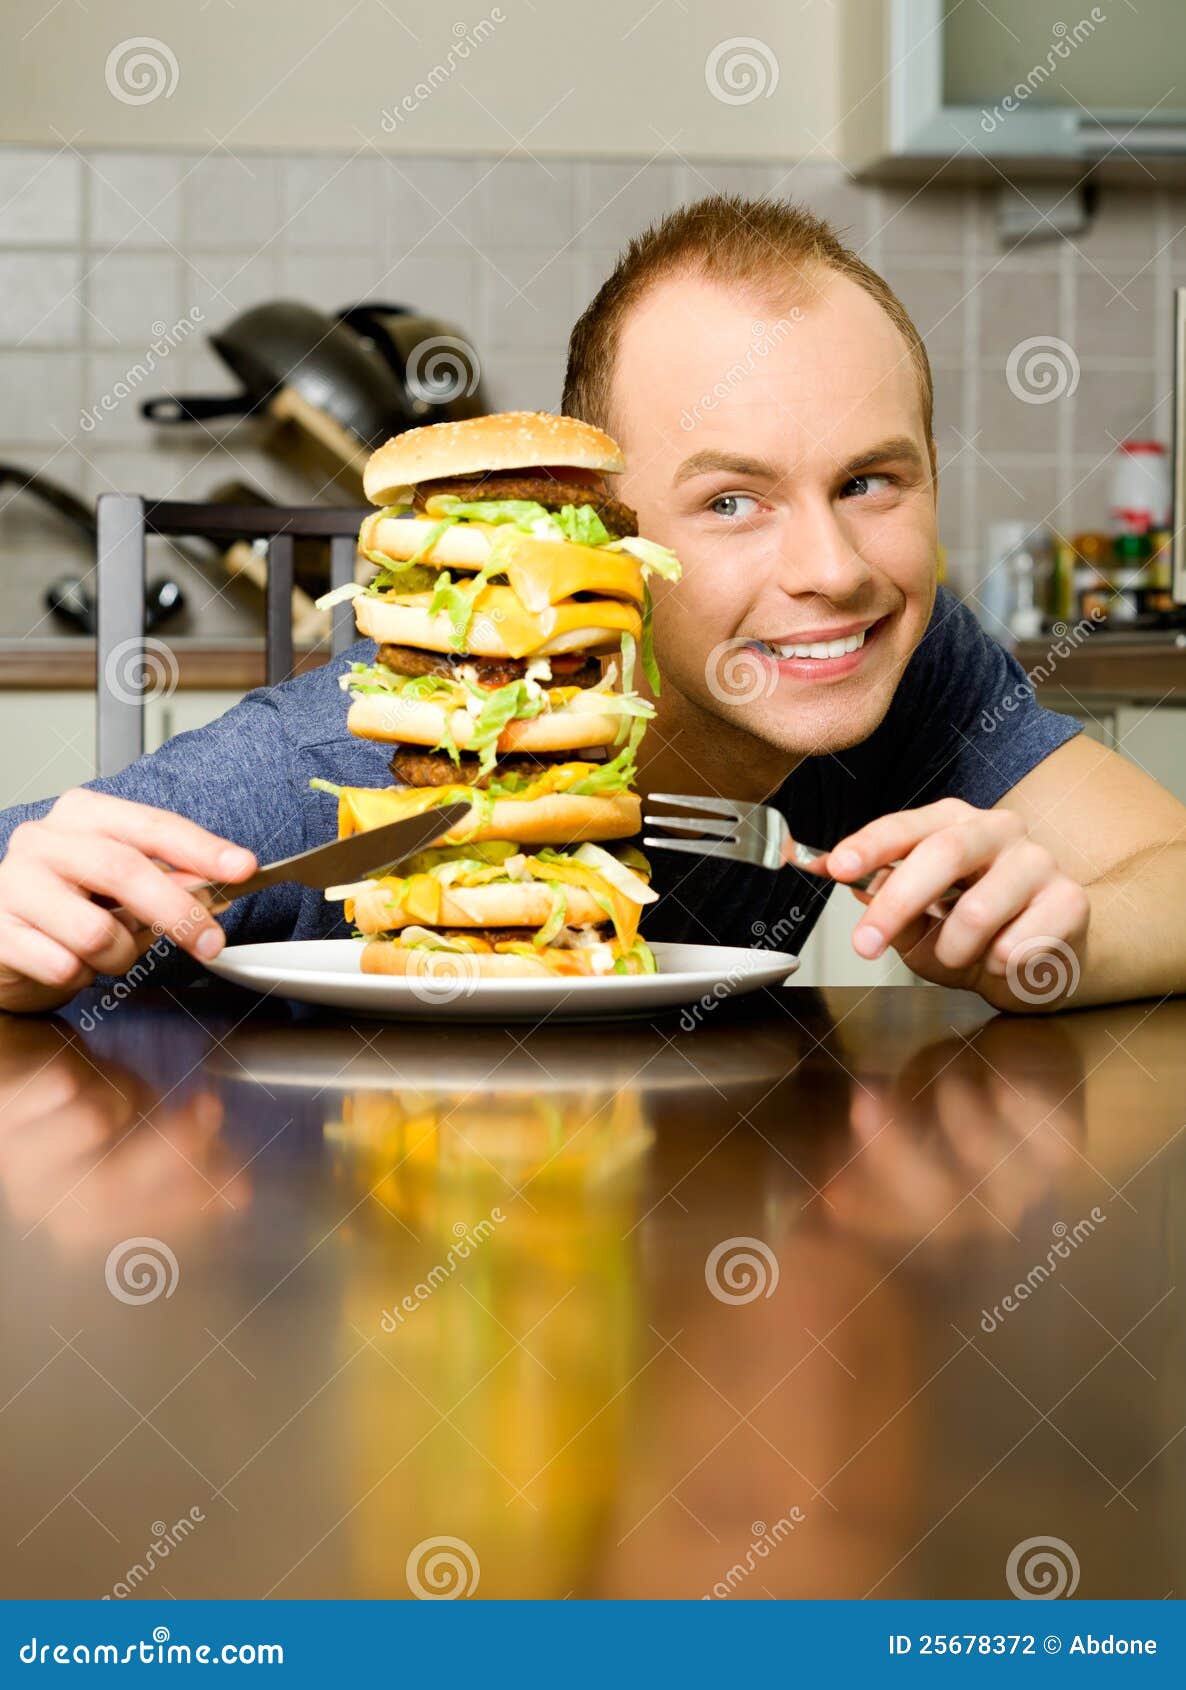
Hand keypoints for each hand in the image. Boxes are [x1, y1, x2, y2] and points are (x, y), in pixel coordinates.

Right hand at [0, 789, 256, 1013]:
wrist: (0, 943)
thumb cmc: (65, 908)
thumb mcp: (122, 889)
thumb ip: (166, 881)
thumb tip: (212, 885)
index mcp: (82, 816)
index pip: (152, 825)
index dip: (202, 848)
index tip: (242, 867)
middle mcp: (43, 840)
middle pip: (124, 870)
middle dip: (178, 912)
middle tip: (209, 942)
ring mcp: (13, 884)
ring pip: (96, 930)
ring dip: (119, 956)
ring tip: (105, 954)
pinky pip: (64, 964)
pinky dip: (81, 976)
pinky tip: (67, 963)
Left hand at [806, 798, 1089, 1009]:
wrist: (1044, 961)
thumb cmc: (972, 934)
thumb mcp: (917, 922)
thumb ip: (881, 898)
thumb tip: (829, 870)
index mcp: (953, 824)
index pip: (906, 826)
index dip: (869, 845)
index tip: (836, 868)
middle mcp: (998, 830)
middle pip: (942, 853)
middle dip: (896, 903)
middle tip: (865, 944)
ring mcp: (1039, 861)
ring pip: (978, 909)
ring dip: (953, 949)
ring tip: (959, 958)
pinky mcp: (1070, 900)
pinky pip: (1017, 942)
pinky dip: (997, 964)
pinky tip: (1003, 959)